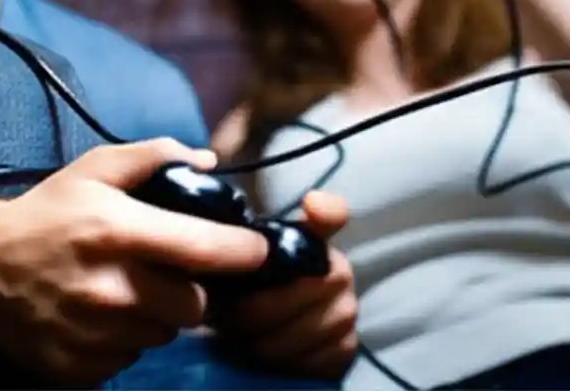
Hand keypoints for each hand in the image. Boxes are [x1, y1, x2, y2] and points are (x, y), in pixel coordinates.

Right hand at [0, 139, 268, 384]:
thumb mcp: (96, 169)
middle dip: (191, 290)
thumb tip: (208, 161)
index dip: (242, 252)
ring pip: (164, 334)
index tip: (256, 251)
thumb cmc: (47, 213)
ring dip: (158, 315)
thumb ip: (154, 157)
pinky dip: (125, 340)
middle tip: (168, 274)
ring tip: (128, 292)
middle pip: (194, 306)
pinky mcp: (78, 366)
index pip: (204, 250)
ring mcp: (93, 333)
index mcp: (118, 232)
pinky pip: (130, 358)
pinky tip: (102, 317)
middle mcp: (110, 288)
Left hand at [213, 191, 358, 379]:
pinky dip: (284, 365)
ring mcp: (348, 310)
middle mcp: (338, 269)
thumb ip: (234, 248)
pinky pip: (314, 362)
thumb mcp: (232, 267)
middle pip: (300, 288)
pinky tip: (269, 357)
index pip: (331, 214)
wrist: (264, 338)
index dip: (325, 210)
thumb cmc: (244, 293)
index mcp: (311, 240)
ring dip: (262, 342)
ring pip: (301, 332)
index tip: (311, 205)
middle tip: (228, 318)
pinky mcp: (347, 347)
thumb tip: (222, 239)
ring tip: (242, 338)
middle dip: (253, 311)